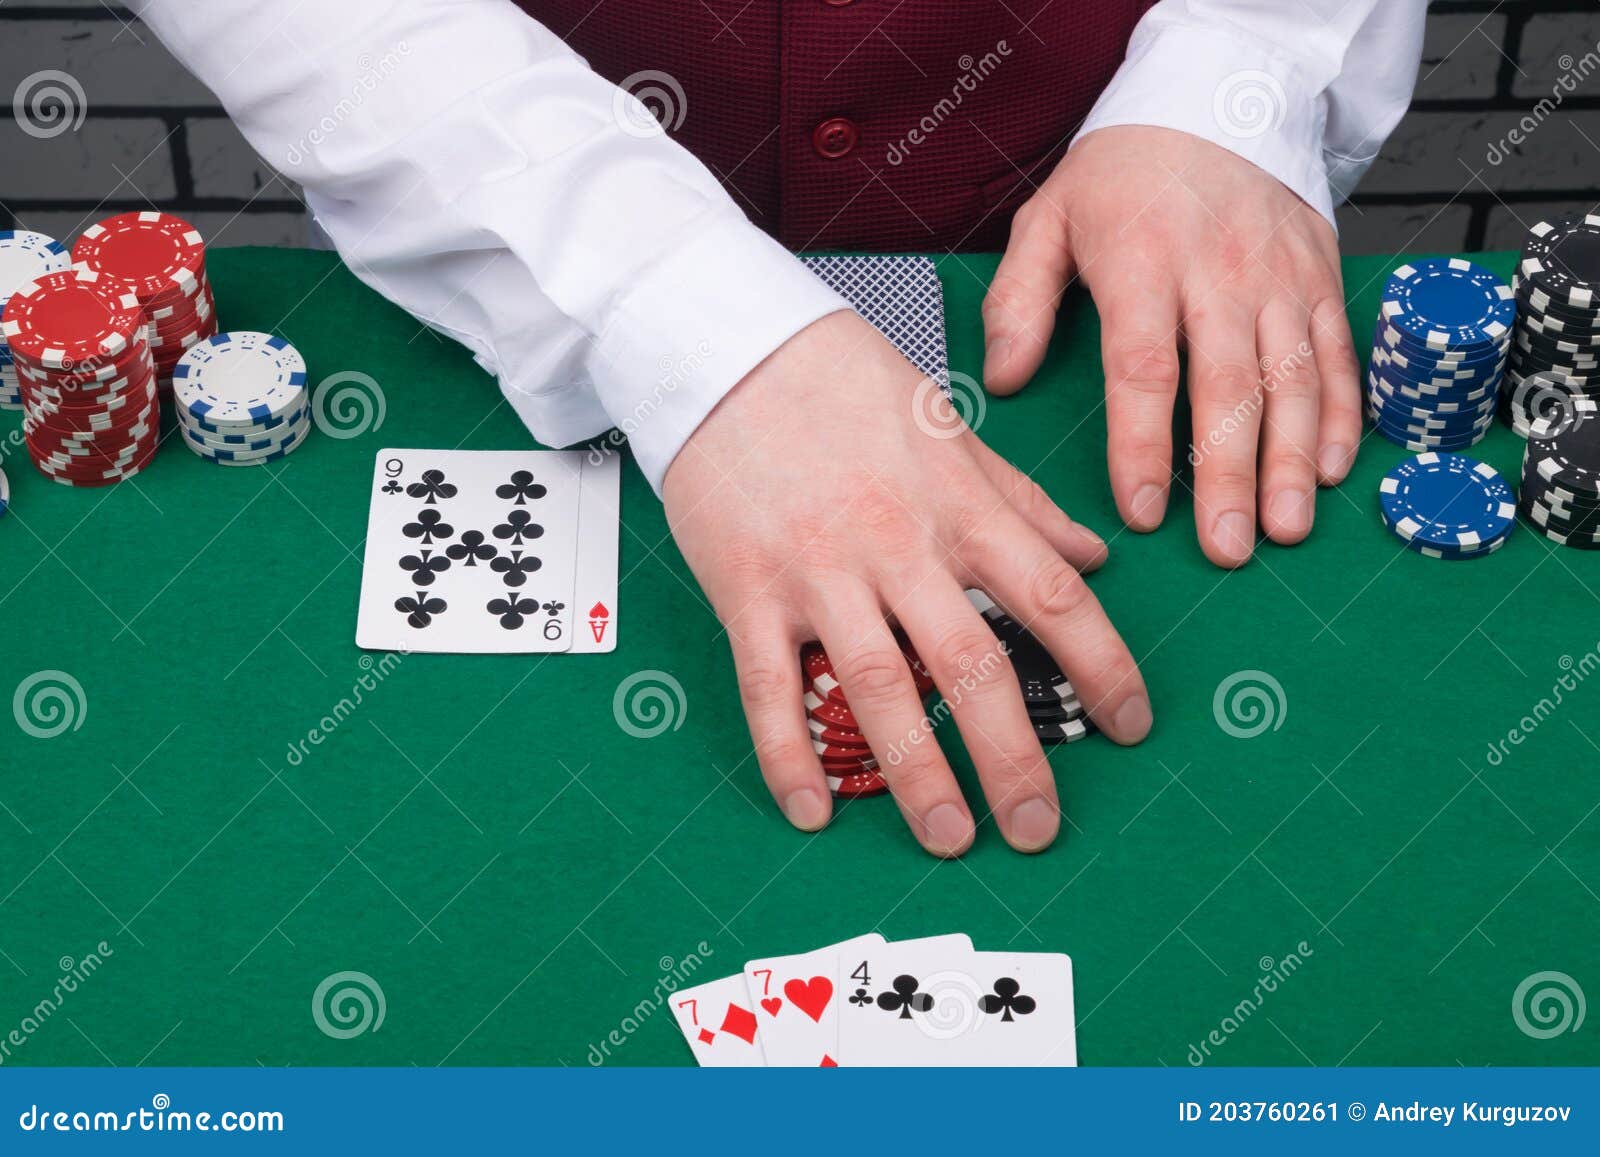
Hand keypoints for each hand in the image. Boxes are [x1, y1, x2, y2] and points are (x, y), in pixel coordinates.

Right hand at [663, 310, 1152, 856]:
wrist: (727, 349)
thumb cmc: (844, 386)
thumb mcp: (949, 431)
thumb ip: (1021, 502)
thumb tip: (1094, 556)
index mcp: (958, 506)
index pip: (1050, 596)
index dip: (1102, 666)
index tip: (1134, 726)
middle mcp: (897, 545)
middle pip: (971, 664)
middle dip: (1014, 756)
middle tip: (1039, 829)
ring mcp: (818, 572)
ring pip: (876, 688)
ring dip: (917, 772)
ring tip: (949, 838)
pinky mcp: (747, 591)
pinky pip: (770, 688)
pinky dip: (789, 755)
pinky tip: (813, 813)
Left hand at [981, 125, 1362, 567]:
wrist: (1212, 101)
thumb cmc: (1119, 176)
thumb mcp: (1047, 219)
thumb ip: (1018, 302)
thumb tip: (1003, 380)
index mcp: (1144, 263)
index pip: (1145, 369)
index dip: (1144, 445)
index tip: (1140, 510)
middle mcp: (1220, 274)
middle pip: (1229, 388)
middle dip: (1230, 476)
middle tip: (1226, 548)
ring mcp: (1280, 278)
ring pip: (1296, 381)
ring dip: (1293, 462)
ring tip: (1284, 532)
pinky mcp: (1321, 279)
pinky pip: (1339, 355)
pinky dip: (1344, 417)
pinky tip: (1333, 474)